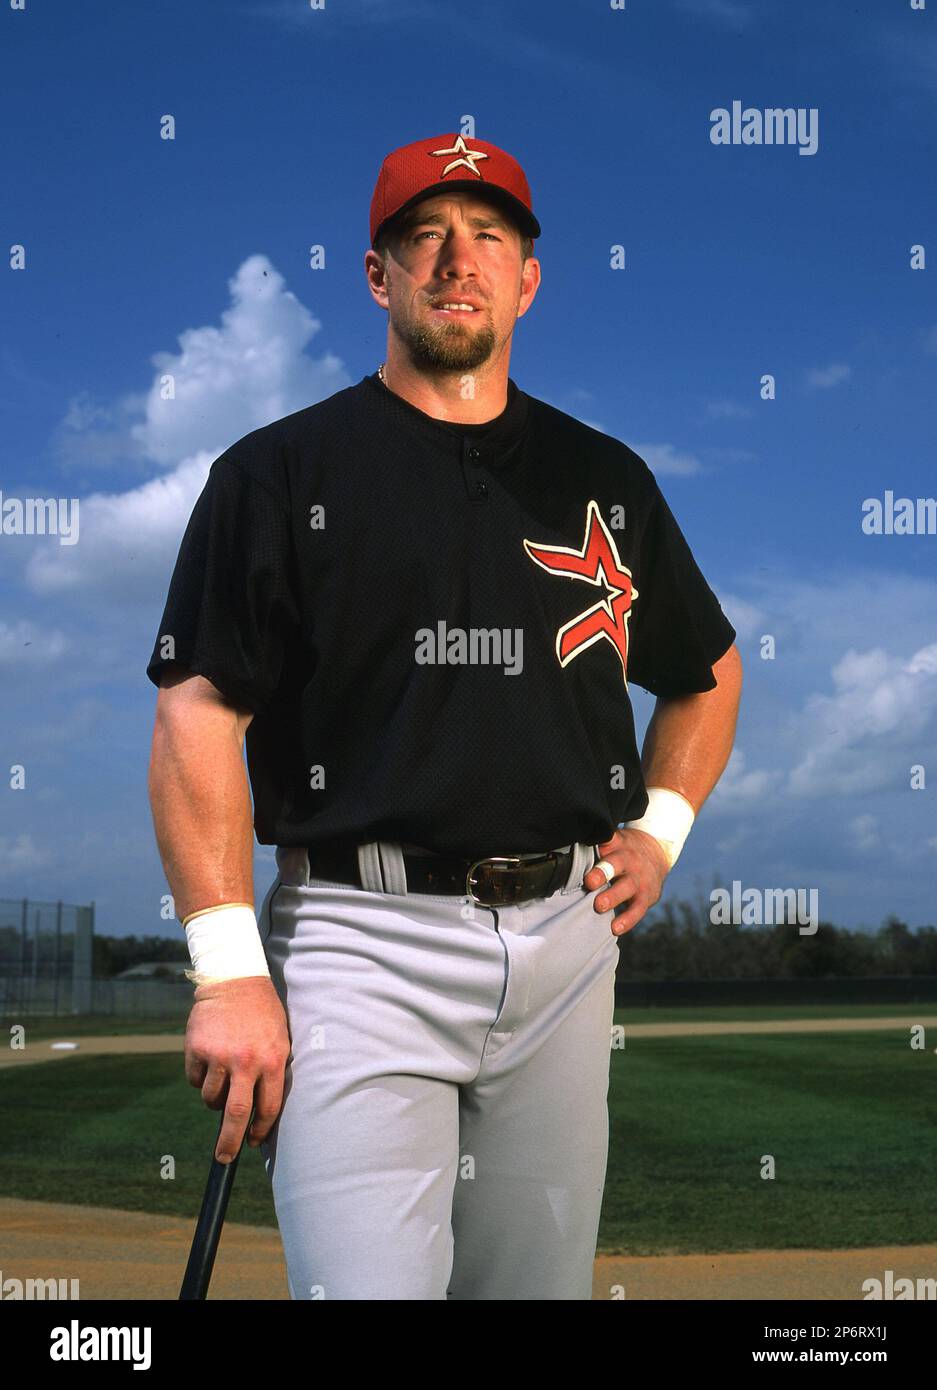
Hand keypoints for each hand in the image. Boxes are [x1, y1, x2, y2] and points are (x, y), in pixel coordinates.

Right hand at [184, 976, 291, 1162]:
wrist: (235, 980)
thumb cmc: (262, 1014)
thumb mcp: (280, 1039)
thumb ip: (272, 1073)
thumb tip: (260, 1114)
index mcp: (273, 1060)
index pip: (268, 1108)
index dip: (260, 1130)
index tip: (254, 1141)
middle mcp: (246, 1061)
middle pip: (236, 1114)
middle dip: (230, 1142)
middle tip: (224, 1158)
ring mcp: (219, 1055)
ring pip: (210, 1098)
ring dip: (214, 1099)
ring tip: (222, 1078)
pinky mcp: (197, 1049)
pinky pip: (195, 1079)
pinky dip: (201, 1077)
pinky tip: (209, 1058)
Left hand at [583, 827, 670, 935]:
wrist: (657, 854)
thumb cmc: (624, 851)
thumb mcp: (613, 842)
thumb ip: (594, 847)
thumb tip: (563, 851)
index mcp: (616, 844)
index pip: (608, 839)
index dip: (598, 843)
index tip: (585, 847)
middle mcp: (629, 859)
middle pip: (617, 863)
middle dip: (603, 873)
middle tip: (589, 882)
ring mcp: (639, 878)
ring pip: (628, 887)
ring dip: (613, 897)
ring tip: (599, 906)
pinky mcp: (647, 896)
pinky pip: (637, 909)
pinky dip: (627, 920)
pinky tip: (615, 928)